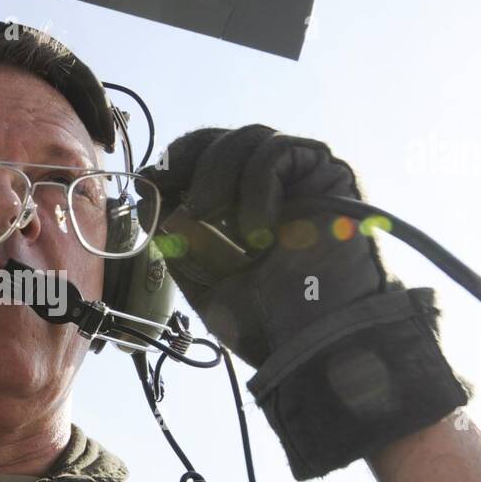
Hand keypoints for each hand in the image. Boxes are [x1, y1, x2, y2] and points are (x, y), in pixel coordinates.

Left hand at [142, 125, 470, 479]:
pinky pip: (278, 152)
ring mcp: (303, 178)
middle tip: (178, 201)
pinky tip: (258, 230)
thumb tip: (151, 193)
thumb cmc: (268, 319)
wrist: (316, 342)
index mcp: (243, 205)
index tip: (151, 180)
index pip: (206, 156)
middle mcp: (274, 186)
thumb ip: (178, 237)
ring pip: (248, 139)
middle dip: (191, 163)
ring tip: (210, 219)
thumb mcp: (202, 277)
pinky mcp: (330, 173)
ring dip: (218, 176)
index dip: (177, 160)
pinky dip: (257, 184)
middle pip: (224, 140)